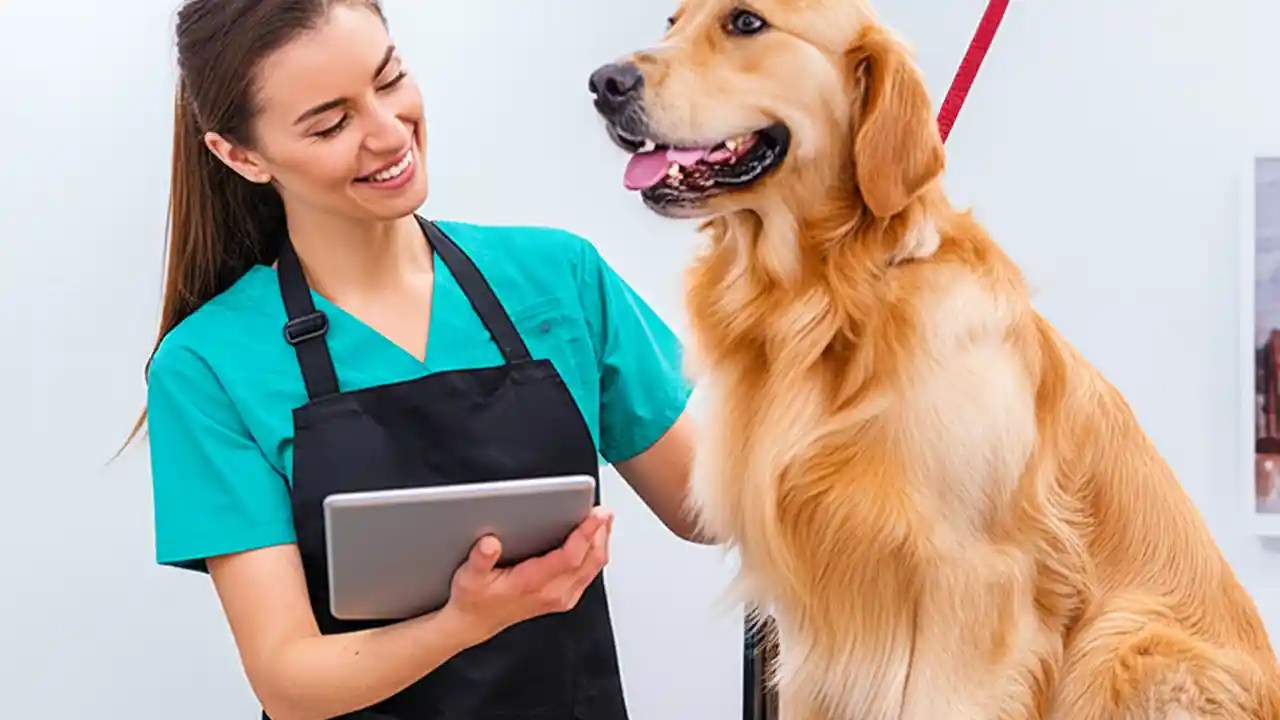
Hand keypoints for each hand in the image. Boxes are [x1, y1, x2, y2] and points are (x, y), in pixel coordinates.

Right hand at [443, 507, 613, 643]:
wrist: (474, 623)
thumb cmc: (474, 598)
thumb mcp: (468, 577)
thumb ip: (480, 560)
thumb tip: (490, 543)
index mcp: (531, 585)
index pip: (569, 558)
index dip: (585, 533)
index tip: (595, 515)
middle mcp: (552, 593)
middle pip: (589, 560)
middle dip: (600, 533)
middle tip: (603, 511)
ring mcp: (561, 597)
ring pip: (593, 567)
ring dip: (601, 541)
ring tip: (602, 519)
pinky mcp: (564, 597)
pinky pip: (589, 572)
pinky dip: (596, 552)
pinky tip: (594, 537)